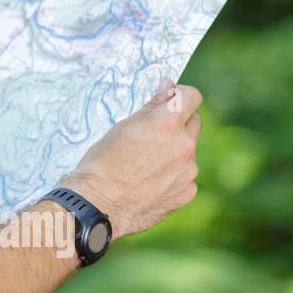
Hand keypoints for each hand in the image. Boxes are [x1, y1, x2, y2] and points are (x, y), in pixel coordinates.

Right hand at [62, 79, 202, 238]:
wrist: (97, 205)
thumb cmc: (102, 163)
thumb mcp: (122, 127)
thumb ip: (152, 107)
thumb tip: (169, 88)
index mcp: (167, 124)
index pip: (191, 96)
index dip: (180, 94)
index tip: (170, 99)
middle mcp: (184, 146)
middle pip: (194, 122)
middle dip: (178, 123)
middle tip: (152, 134)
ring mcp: (188, 172)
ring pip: (188, 151)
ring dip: (173, 151)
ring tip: (144, 165)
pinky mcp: (187, 192)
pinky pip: (184, 176)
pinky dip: (171, 175)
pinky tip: (148, 183)